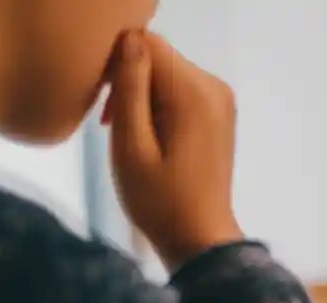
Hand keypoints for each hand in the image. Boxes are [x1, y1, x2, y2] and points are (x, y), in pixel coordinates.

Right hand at [106, 31, 242, 270]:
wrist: (199, 238)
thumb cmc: (159, 200)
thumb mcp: (131, 144)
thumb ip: (129, 87)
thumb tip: (128, 40)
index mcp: (195, 92)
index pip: (146, 43)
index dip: (115, 66)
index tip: (106, 107)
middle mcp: (215, 87)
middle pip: (156, 56)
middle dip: (128, 83)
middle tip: (113, 127)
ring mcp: (220, 100)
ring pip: (165, 73)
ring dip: (139, 96)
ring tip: (130, 137)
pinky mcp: (218, 113)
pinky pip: (178, 90)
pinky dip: (156, 106)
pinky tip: (148, 138)